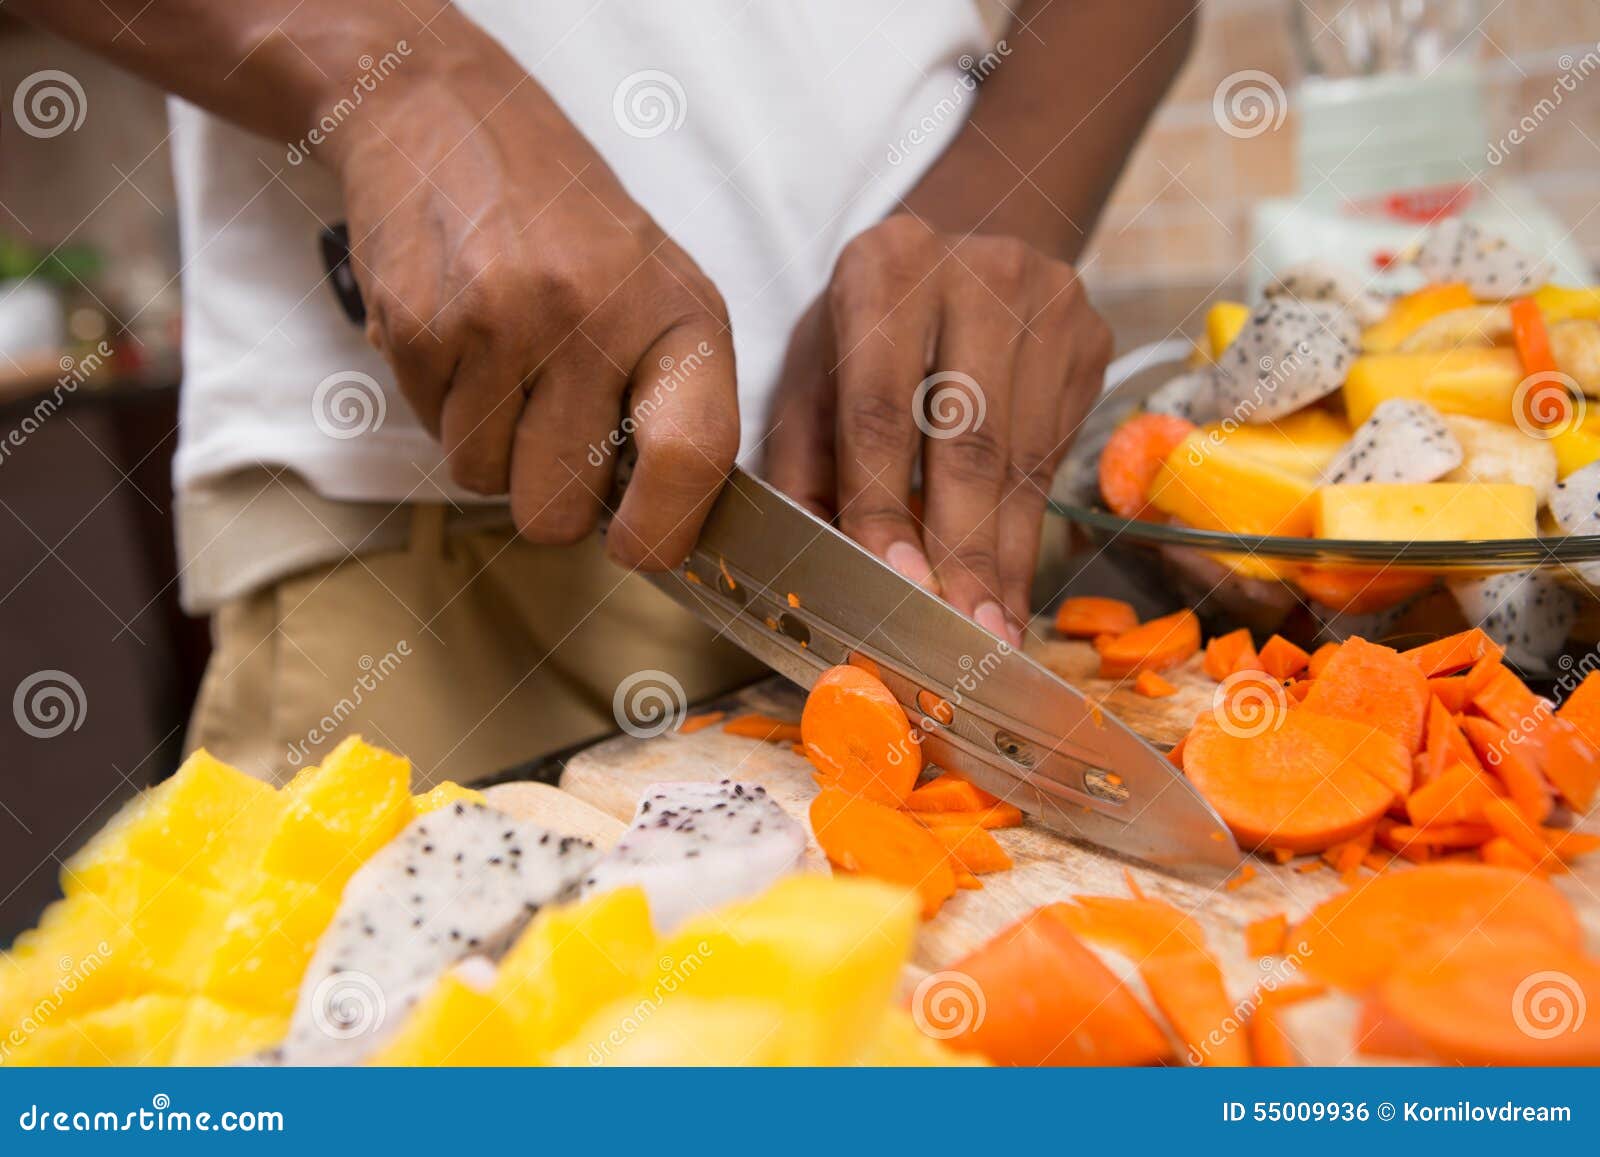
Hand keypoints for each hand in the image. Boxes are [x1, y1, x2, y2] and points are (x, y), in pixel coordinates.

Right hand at [328, 27, 736, 569]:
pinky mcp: (422, 326)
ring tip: (505, 367)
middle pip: (563, 508)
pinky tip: (461, 341)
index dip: (661, 534)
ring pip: (486, 482)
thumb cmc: (570, 227)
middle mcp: (599, 317)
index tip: (637, 546)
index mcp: (681, 315)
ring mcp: (505, 320)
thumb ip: (673, 403)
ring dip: (490, 448)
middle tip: (550, 428)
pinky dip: (442, 407)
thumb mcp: (659, 294)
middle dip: (549, 495)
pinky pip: (431, 434)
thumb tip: (662, 532)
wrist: (448, 117)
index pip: (693, 457)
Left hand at [765, 215, 1110, 644]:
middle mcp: (975, 273)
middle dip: (963, 552)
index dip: (888, 506)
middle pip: (970, 439)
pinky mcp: (1091, 338)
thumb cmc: (868, 328)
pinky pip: (1058, 454)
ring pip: (1024, 459)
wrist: (969, 242)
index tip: (899, 587)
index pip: (881, 410)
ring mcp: (1048, 302)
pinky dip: (1029, 531)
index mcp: (883, 270)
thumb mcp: (815, 372)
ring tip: (989, 634)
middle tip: (960, 638)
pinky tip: (1011, 586)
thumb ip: (806, 463)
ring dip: (1004, 558)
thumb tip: (811, 569)